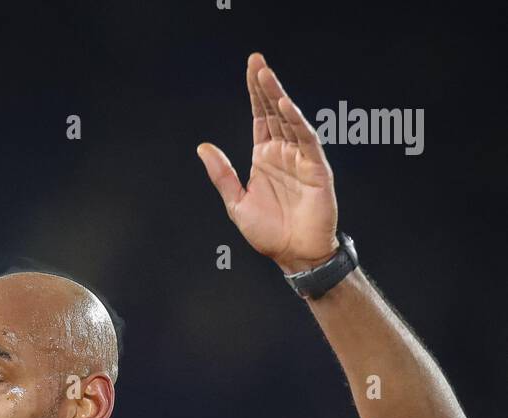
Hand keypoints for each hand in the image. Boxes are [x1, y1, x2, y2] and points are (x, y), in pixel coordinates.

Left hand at [197, 52, 338, 273]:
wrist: (293, 254)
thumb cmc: (268, 232)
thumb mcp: (236, 202)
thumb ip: (222, 174)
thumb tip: (203, 147)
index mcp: (265, 157)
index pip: (260, 116)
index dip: (255, 92)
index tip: (250, 68)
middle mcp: (283, 152)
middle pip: (273, 111)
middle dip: (265, 85)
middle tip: (256, 61)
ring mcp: (300, 158)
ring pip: (289, 120)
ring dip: (278, 97)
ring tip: (266, 76)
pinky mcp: (316, 168)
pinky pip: (306, 140)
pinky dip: (296, 122)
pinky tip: (285, 106)